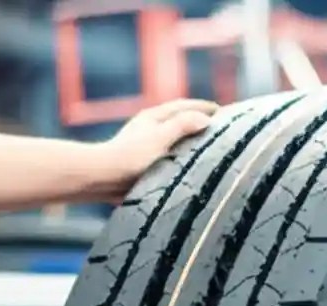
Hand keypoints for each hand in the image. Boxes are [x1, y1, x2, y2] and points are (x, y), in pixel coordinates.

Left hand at [98, 99, 219, 201]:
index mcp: (154, 117)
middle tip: (220, 128)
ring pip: (175, 137)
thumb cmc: (131, 156)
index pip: (184, 106)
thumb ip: (182, 125)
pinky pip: (170, 153)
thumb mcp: (160, 138)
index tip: (223, 112)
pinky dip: (182, 155)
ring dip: (191, 139)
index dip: (204, 107)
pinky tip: (188, 166)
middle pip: (180, 119)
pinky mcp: (144, 161)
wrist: (103, 178)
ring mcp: (146, 144)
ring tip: (209, 148)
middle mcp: (150, 127)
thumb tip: (204, 119)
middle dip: (199, 120)